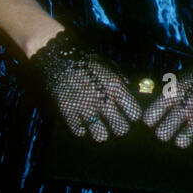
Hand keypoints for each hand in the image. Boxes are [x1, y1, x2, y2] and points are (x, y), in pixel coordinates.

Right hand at [27, 32, 141, 140]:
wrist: (58, 56)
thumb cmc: (86, 60)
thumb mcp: (108, 66)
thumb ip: (121, 81)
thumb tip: (130, 93)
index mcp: (116, 88)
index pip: (134, 113)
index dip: (131, 115)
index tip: (127, 113)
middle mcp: (103, 100)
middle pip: (121, 129)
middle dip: (119, 127)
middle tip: (114, 123)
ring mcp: (85, 108)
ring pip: (101, 137)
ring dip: (100, 132)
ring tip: (98, 126)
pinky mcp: (68, 113)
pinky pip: (79, 132)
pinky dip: (81, 128)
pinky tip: (81, 121)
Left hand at [142, 54, 192, 148]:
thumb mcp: (184, 80)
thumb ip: (172, 96)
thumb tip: (160, 110)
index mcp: (173, 94)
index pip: (151, 116)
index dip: (151, 120)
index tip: (153, 121)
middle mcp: (184, 107)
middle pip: (163, 134)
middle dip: (164, 132)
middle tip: (167, 130)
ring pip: (181, 142)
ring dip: (181, 139)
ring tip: (183, 136)